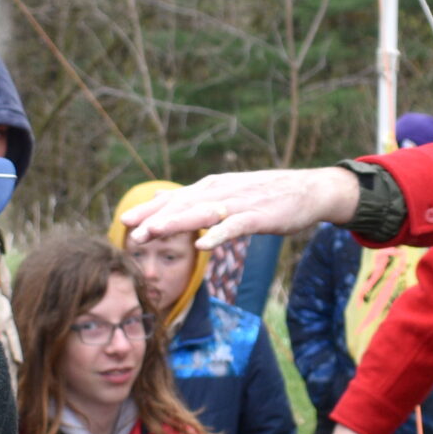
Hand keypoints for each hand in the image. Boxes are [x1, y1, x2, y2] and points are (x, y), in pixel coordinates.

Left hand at [123, 168, 358, 250]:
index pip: (174, 200)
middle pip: (182, 206)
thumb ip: (195, 199)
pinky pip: (235, 227)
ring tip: (153, 232)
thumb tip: (161, 200)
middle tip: (129, 232)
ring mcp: (240, 203)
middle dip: (155, 218)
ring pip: (202, 213)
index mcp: (211, 188)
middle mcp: (221, 191)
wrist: (308, 190)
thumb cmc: (266, 195)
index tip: (124, 223)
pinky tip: (202, 245)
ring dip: (176, 222)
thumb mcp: (227, 193)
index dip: (150, 211)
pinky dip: (217, 235)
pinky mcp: (259, 216)